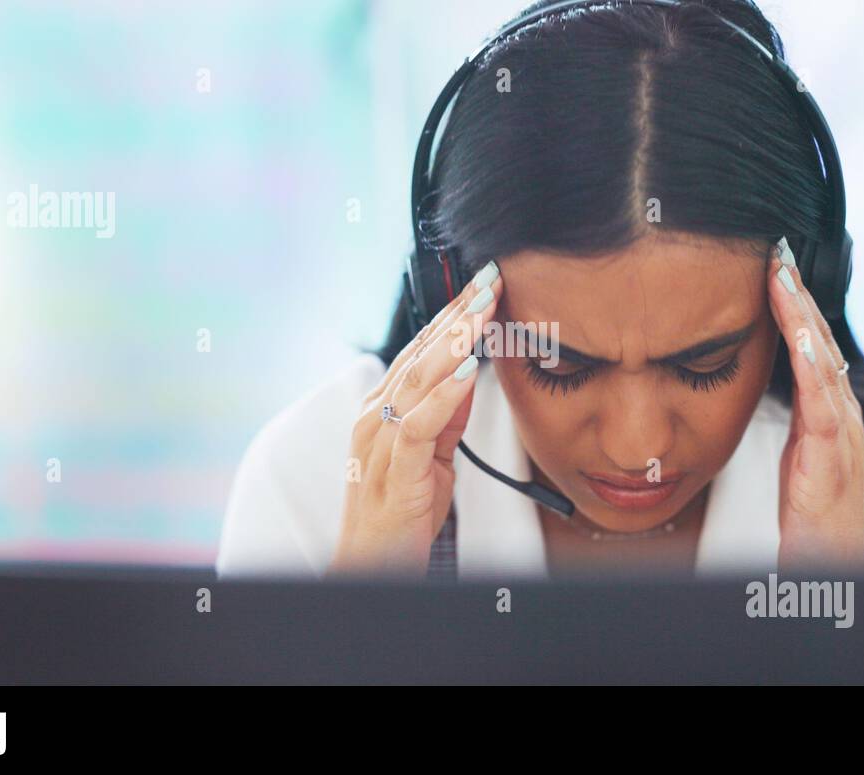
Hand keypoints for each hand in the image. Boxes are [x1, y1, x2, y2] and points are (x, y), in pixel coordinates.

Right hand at [328, 262, 502, 575]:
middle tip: (490, 278)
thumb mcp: (434, 454)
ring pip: (418, 378)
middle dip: (458, 313)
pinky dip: (444, 395)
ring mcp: (380, 440)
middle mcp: (376, 415)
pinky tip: (468, 370)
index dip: (454, 314)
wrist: (373, 565)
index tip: (486, 283)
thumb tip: (472, 371)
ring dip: (455, 341)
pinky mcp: (394, 470)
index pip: (423, 349)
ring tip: (483, 310)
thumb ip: (447, 414)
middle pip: (422, 353)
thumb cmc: (401, 512)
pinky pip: (417, 424)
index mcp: (384, 407)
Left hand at [766, 243, 863, 568]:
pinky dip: (809, 359)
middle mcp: (840, 410)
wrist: (834, 559)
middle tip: (776, 249)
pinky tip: (794, 331)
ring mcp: (839, 427)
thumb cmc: (814, 513)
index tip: (772, 265)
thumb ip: (797, 419)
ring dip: (801, 312)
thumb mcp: (799, 453)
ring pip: (820, 357)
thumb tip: (776, 387)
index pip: (809, 344)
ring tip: (781, 273)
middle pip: (817, 339)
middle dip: (797, 292)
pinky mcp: (831, 450)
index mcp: (829, 409)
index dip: (793, 304)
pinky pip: (820, 397)